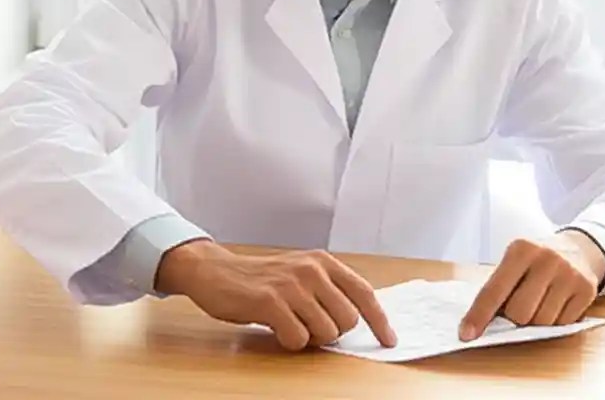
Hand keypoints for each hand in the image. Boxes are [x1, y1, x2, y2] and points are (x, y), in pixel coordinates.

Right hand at [156, 240, 397, 350]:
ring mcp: (292, 285)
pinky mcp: (271, 301)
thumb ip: (328, 290)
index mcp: (323, 262)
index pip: (364, 293)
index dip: (380, 320)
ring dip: (309, 338)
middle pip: (348, 320)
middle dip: (332, 331)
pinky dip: (290, 342)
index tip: (389, 340)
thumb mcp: (300, 274)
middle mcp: (312, 270)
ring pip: (326, 332)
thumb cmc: (260, 279)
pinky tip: (275, 328)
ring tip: (289, 323)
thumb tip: (358, 320)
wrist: (215, 271)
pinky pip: (298, 339)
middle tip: (308, 325)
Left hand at [458, 230, 604, 341]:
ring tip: (539, 302)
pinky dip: (555, 322)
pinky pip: (562, 324)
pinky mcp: (587, 289)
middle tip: (517, 307)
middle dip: (513, 319)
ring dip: (535, 322)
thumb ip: (499, 287)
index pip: (494, 291)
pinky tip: (556, 303)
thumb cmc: (537, 260)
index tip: (466, 334)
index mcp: (521, 249)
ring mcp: (569, 274)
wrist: (579, 248)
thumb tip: (479, 324)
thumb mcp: (515, 261)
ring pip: (541, 322)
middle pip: (519, 313)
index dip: (478, 315)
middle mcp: (546, 259)